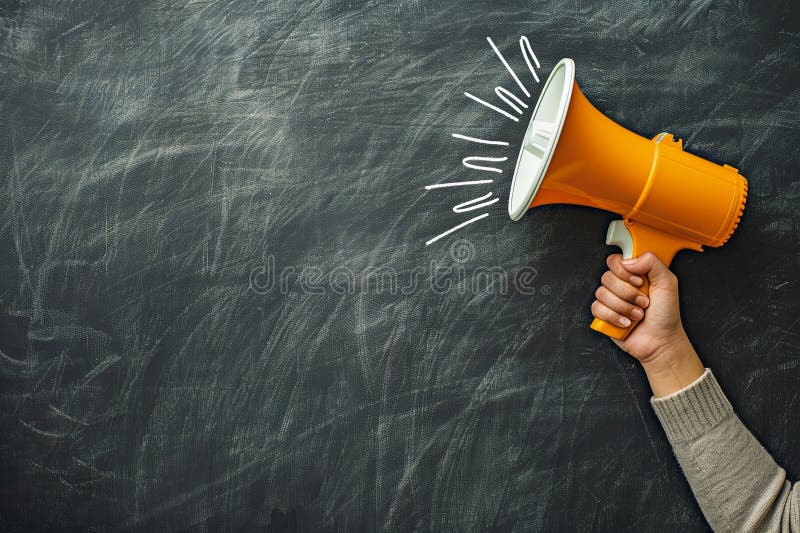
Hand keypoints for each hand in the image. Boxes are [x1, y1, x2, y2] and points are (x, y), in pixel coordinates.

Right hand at [591, 252, 703, 396]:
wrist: (661, 342)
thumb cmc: (666, 315)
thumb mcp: (668, 283)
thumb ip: (653, 263)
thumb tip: (629, 260)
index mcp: (634, 275)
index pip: (615, 261)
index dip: (624, 271)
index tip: (639, 282)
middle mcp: (620, 286)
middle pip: (607, 277)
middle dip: (628, 293)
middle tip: (643, 302)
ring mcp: (610, 301)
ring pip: (601, 293)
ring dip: (623, 307)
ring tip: (637, 315)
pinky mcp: (603, 315)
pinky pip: (597, 308)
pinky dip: (613, 317)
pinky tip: (625, 322)